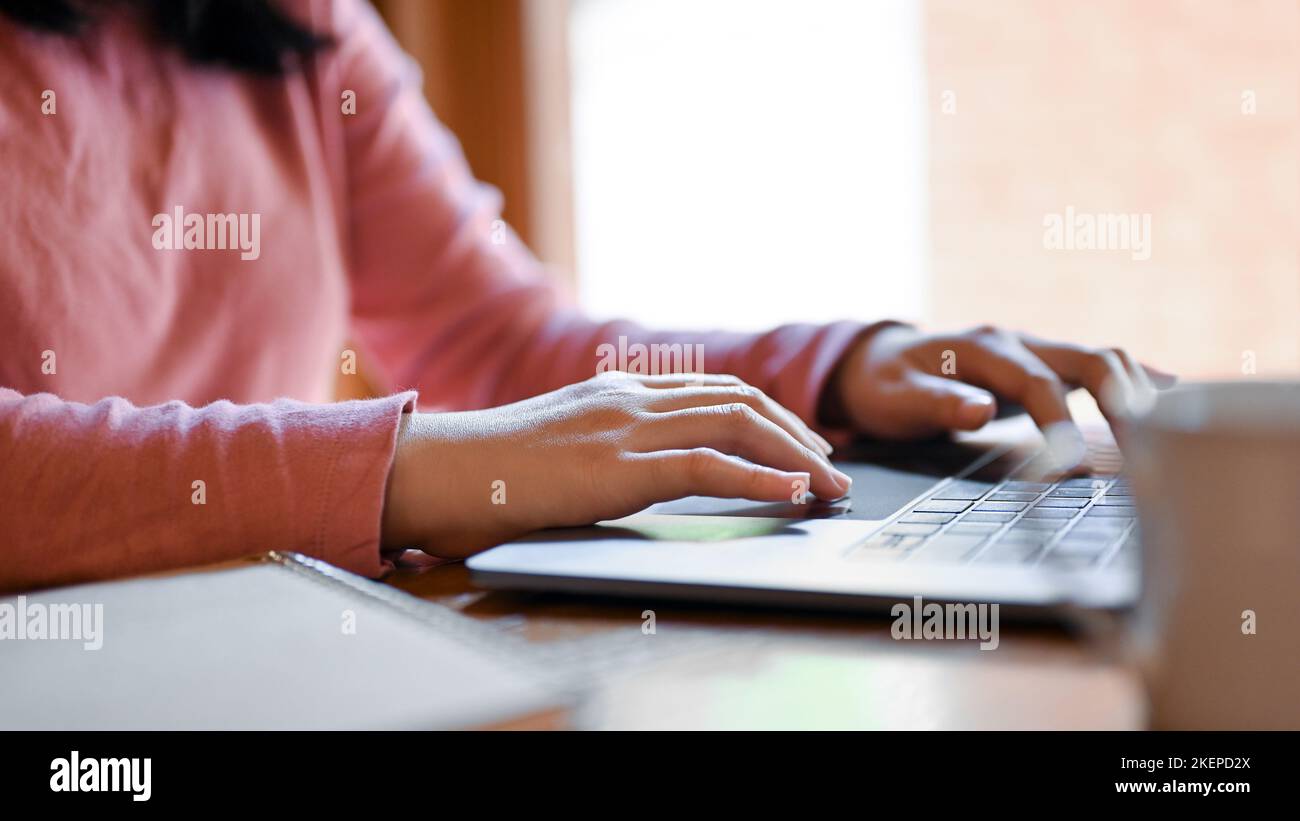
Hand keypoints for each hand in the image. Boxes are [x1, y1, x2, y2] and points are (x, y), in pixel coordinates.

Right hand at [382, 371, 852, 556]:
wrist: (446, 469)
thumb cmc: (495, 467)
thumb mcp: (563, 439)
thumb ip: (608, 441)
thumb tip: (645, 465)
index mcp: (622, 390)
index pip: (717, 389)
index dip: (770, 414)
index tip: (801, 443)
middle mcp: (634, 399)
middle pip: (740, 400)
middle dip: (797, 433)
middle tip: (833, 467)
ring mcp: (628, 429)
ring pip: (736, 424)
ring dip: (794, 455)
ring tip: (829, 485)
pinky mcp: (619, 468)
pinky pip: (706, 466)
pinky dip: (758, 477)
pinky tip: (789, 493)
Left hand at [826, 323, 1173, 445]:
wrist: (875, 361)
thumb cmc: (884, 384)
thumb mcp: (894, 399)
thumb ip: (935, 405)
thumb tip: (978, 411)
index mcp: (983, 349)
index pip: (1036, 383)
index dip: (1061, 422)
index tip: (1077, 465)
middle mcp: (1018, 342)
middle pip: (1090, 360)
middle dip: (1123, 403)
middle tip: (1147, 453)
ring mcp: (1035, 351)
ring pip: (1103, 360)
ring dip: (1136, 392)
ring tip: (1166, 437)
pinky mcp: (1043, 366)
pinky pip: (1097, 368)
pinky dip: (1133, 382)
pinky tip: (1171, 398)